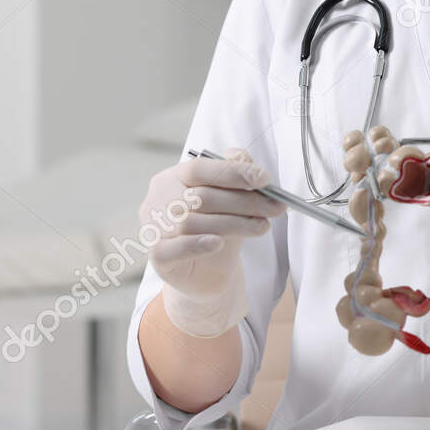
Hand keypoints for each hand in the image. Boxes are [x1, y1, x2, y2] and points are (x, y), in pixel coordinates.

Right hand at [141, 147, 285, 336]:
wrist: (207, 274)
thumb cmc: (217, 229)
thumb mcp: (230, 200)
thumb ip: (234, 175)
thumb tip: (243, 156)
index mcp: (173, 178)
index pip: (199, 168)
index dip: (233, 172)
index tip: (265, 179)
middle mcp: (159, 200)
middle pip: (201, 195)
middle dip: (244, 201)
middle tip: (275, 207)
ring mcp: (155, 228)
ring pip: (192, 221)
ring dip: (234, 223)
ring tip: (262, 226)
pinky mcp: (158, 257)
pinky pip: (174, 249)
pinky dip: (198, 244)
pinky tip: (219, 243)